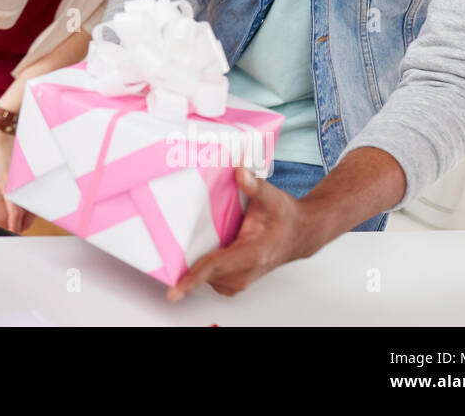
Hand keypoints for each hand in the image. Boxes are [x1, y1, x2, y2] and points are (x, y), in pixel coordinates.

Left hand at [0, 120, 31, 231]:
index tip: (9, 232)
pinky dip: (31, 198)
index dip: (13, 225)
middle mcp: (20, 183)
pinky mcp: (27, 168)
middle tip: (17, 230)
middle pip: (28, 210)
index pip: (15, 213)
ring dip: (29, 211)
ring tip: (23, 219)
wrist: (3, 122)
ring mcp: (26, 175)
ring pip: (33, 200)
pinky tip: (24, 198)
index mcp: (7, 185)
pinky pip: (33, 189)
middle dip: (24, 222)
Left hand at [166, 167, 317, 300]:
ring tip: (182, 243)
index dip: (193, 278)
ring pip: (205, 277)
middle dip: (184, 265)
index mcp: (252, 254)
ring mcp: (238, 280)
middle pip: (204, 273)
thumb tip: (239, 171)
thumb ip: (254, 185)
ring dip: (192, 265)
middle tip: (165, 247)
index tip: (174, 292)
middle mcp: (244, 272)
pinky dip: (200, 267)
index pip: (216, 267)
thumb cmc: (286, 218)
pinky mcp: (234, 281)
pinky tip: (197, 248)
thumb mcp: (272, 197)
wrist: (300, 234)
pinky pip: (209, 276)